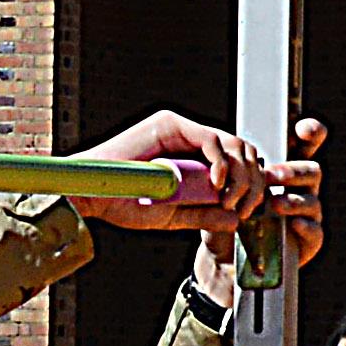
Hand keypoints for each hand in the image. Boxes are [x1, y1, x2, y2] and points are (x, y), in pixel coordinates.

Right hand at [70, 108, 289, 239]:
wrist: (92, 197)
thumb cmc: (123, 205)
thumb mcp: (174, 215)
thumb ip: (204, 215)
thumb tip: (236, 220)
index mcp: (190, 157)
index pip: (235, 162)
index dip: (250, 183)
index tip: (247, 211)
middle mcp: (188, 138)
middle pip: (241, 150)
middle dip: (252, 180)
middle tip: (245, 207)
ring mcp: (181, 129)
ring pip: (233, 143)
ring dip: (240, 174)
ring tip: (230, 200)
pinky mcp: (172, 125)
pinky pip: (211, 140)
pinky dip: (222, 164)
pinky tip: (217, 185)